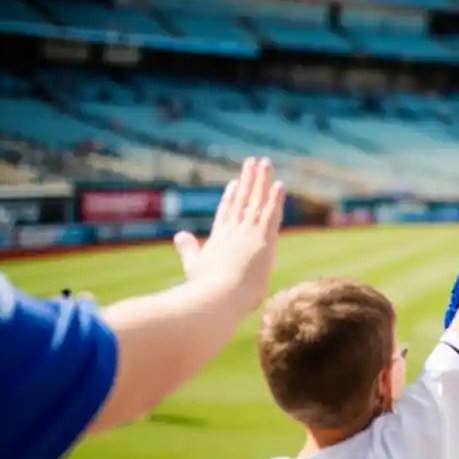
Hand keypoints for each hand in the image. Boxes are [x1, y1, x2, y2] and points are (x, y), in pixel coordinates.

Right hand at [172, 157, 284, 309]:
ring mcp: (248, 233)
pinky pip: (271, 214)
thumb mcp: (193, 266)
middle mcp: (233, 231)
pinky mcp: (263, 239)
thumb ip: (188, 249)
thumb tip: (178, 234)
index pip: (227, 212)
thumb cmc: (206, 289)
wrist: (219, 297)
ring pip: (257, 201)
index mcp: (218, 239)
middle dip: (248, 180)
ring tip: (265, 162)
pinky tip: (280, 184)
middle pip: (242, 199)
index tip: (236, 183)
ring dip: (261, 181)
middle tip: (253, 162)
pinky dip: (275, 198)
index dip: (232, 197)